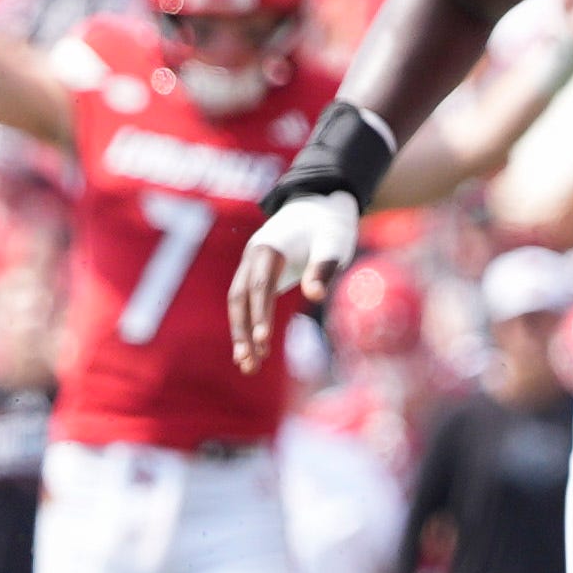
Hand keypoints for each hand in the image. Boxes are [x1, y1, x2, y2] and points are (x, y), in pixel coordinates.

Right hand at [228, 191, 358, 373]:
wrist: (319, 205)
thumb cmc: (329, 225)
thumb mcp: (333, 244)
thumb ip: (323, 268)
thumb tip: (316, 297)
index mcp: (267, 248)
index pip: (259, 286)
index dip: (260, 314)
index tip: (263, 341)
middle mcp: (251, 258)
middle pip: (239, 300)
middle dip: (242, 333)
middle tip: (248, 363)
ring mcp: (250, 267)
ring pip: (238, 306)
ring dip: (241, 336)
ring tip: (248, 367)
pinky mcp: (255, 277)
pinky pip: (246, 305)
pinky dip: (249, 328)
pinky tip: (256, 352)